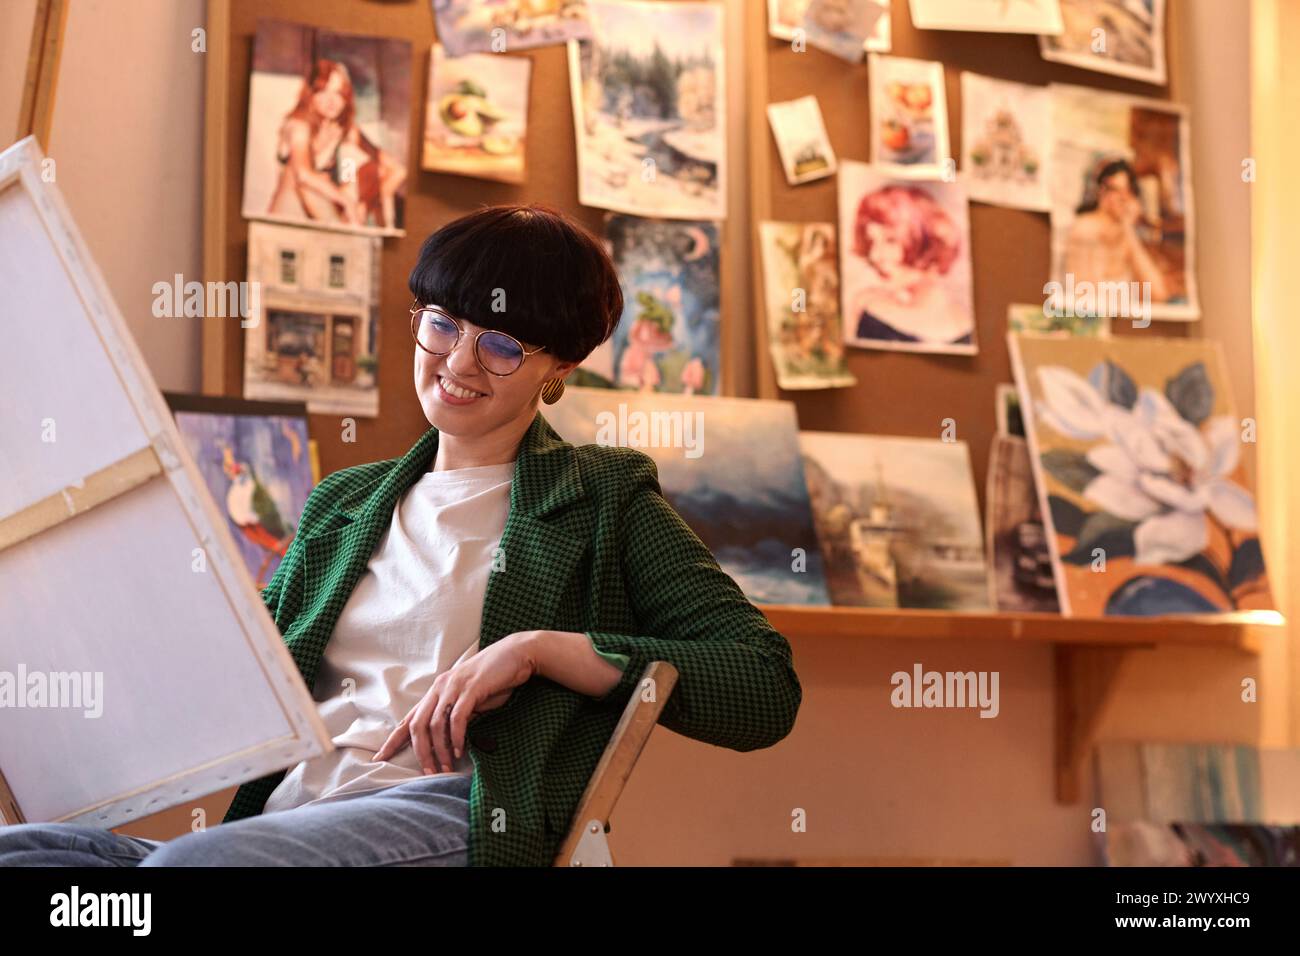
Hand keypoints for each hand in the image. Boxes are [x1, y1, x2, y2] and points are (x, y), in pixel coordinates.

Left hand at [371, 631, 540, 773]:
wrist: (517, 654)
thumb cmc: (496, 679)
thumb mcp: (471, 700)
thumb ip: (458, 716)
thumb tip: (450, 740)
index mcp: (437, 691)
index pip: (409, 719)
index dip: (393, 740)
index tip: (380, 758)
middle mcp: (440, 688)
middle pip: (417, 725)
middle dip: (420, 752)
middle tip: (428, 773)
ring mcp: (454, 687)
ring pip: (435, 724)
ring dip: (439, 749)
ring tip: (446, 767)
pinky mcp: (471, 688)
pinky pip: (457, 717)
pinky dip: (456, 736)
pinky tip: (459, 751)